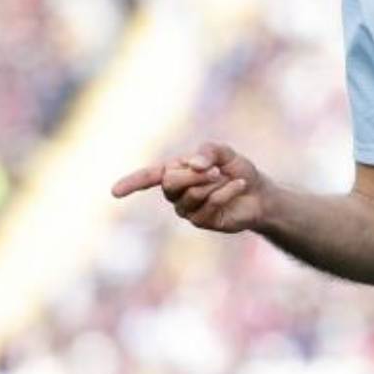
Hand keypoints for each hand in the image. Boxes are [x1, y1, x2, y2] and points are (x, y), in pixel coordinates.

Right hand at [110, 141, 269, 234]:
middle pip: (169, 183)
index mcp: (175, 172)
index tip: (114, 191)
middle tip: (215, 170)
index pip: (148, 177)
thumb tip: (192, 164)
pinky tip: (238, 186)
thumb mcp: (224, 152)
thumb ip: (207, 152)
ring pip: (190, 195)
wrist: (259, 193)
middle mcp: (176, 192)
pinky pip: (209, 205)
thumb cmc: (236, 170)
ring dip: (212, 183)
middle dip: (193, 174)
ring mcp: (187, 209)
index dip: (131, 183)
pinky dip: (225, 192)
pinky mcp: (202, 221)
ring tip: (226, 178)